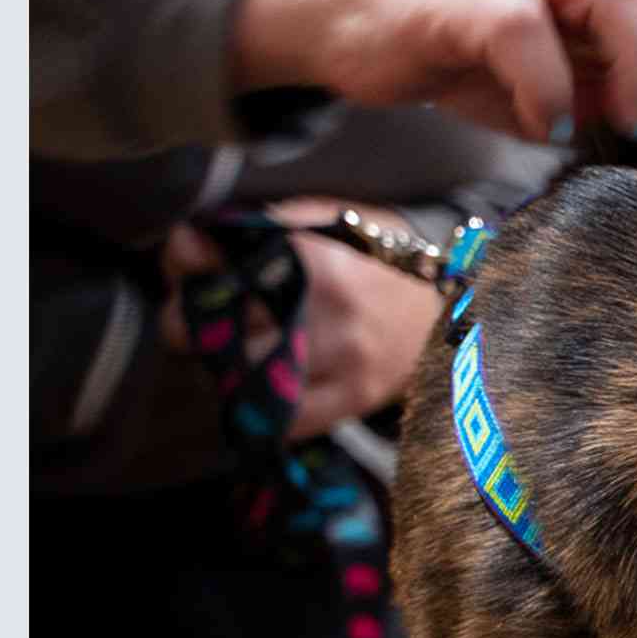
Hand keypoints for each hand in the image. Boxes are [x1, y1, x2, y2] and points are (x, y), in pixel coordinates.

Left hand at [160, 203, 440, 440]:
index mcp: (309, 247)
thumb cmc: (373, 256)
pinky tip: (269, 390)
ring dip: (226, 369)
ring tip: (240, 353)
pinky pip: (285, 418)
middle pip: (217, 326)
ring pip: (244, 374)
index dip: (185, 273)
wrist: (452, 298)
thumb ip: (245, 229)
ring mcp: (343, 350)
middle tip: (202, 323)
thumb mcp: (318, 220)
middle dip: (194, 326)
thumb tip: (183, 242)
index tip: (188, 274)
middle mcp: (325, 298)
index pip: (214, 266)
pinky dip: (265, 409)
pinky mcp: (358, 393)